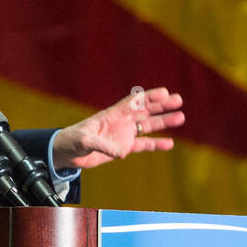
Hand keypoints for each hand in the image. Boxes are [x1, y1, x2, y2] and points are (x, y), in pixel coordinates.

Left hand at [51, 87, 184, 169]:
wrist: (66, 153)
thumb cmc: (72, 141)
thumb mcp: (85, 141)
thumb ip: (104, 145)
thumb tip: (123, 153)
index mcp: (112, 114)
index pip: (134, 102)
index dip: (149, 96)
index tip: (165, 92)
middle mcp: (121, 122)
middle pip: (145, 110)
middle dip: (161, 105)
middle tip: (179, 100)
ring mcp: (123, 134)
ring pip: (148, 126)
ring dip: (163, 122)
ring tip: (181, 117)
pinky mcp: (123, 147)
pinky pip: (143, 145)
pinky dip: (156, 144)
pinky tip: (169, 144)